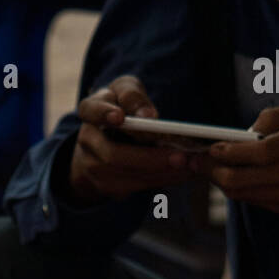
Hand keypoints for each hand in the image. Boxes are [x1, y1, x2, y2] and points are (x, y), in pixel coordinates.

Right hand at [67, 75, 192, 203]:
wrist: (105, 138)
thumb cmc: (121, 106)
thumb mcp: (126, 91)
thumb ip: (133, 97)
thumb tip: (149, 116)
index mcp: (90, 111)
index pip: (91, 111)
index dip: (104, 114)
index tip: (120, 117)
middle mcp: (88, 141)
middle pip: (113, 155)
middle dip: (149, 158)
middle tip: (180, 157)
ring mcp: (94, 168)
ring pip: (126, 176)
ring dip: (161, 173)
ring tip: (190, 166)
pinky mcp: (107, 186)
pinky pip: (135, 187)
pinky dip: (161, 180)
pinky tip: (182, 174)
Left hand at [189, 102, 278, 219]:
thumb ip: (277, 117)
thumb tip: (246, 130)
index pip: (253, 153)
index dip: (226, 153)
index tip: (209, 148)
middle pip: (241, 179)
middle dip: (212, 172)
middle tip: (196, 163)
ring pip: (244, 194)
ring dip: (222, 184)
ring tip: (209, 171)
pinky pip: (257, 201)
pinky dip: (240, 191)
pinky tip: (232, 180)